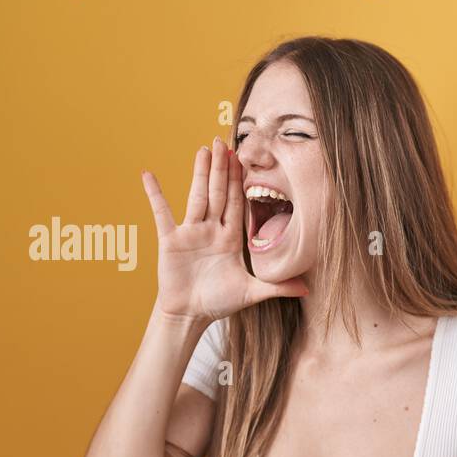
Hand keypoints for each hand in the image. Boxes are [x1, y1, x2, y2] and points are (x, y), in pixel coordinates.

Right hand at [142, 136, 307, 323]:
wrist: (190, 315)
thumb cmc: (219, 302)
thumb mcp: (252, 293)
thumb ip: (278, 288)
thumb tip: (307, 291)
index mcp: (231, 238)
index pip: (237, 203)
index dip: (240, 181)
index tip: (243, 159)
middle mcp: (211, 230)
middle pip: (218, 193)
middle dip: (222, 168)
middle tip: (223, 142)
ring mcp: (190, 232)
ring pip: (197, 196)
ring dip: (199, 173)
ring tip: (203, 149)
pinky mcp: (171, 239)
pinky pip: (162, 212)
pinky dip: (155, 194)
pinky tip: (148, 175)